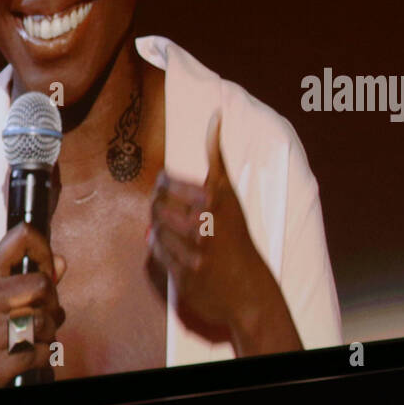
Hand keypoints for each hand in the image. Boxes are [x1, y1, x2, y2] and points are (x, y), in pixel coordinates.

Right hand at [0, 222, 66, 392]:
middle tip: (39, 318)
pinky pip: (40, 351)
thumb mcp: (6, 301)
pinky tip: (27, 357)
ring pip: (45, 321)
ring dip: (47, 336)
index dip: (44, 251)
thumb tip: (60, 262)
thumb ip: (35, 279)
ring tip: (30, 339)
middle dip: (51, 306)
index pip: (22, 236)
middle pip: (43, 285)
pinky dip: (43, 358)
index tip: (45, 270)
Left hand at [149, 114, 295, 351]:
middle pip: (158, 206)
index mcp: (216, 200)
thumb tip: (215, 117)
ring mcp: (194, 251)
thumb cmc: (236, 234)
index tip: (166, 186)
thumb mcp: (230, 194)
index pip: (167, 183)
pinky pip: (157, 253)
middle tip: (165, 206)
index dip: (164, 184)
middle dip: (158, 206)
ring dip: (158, 227)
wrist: (248, 287)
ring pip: (155, 229)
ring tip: (168, 225)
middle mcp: (204, 224)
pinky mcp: (184, 275)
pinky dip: (159, 247)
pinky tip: (169, 244)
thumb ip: (217, 157)